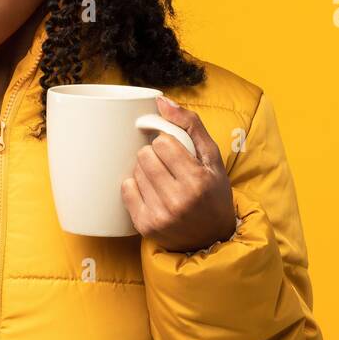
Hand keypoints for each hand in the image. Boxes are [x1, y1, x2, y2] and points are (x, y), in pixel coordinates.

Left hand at [121, 96, 237, 253]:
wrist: (210, 238)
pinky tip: (151, 191)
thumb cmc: (213, 194)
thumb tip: (160, 101)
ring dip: (145, 170)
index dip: (167, 143)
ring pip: (135, 171)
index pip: (162, 143)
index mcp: (198, 181)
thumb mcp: (212, 158)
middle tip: (167, 166)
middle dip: (154, 155)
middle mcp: (178, 200)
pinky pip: (126, 190)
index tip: (174, 151)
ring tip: (162, 180)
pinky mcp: (145, 226)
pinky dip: (135, 186)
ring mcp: (160, 215)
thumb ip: (190, 124)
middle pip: (145, 156)